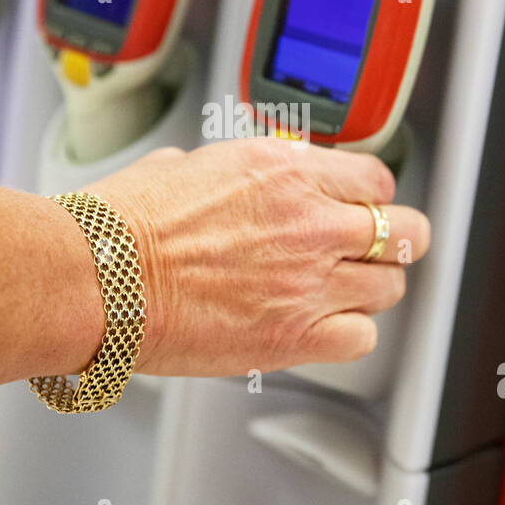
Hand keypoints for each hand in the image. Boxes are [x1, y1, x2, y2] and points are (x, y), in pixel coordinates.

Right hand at [86, 137, 429, 376]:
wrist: (100, 277)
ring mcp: (308, 281)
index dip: (369, 197)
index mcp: (285, 170)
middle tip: (372, 251)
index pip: (375, 179)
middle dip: (392, 241)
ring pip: (390, 288)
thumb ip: (223, 170)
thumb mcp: (182, 166)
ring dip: (370, 290)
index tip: (358, 208)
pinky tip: (322, 327)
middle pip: (404, 231)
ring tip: (341, 293)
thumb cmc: (124, 225)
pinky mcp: (294, 335)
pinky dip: (348, 335)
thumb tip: (214, 173)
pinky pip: (362, 338)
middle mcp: (310, 222)